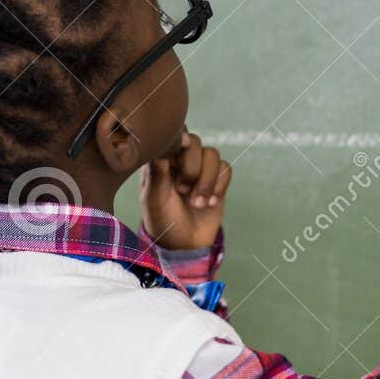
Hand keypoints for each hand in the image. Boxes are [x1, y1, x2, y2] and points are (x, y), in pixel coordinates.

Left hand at [140, 130, 231, 251]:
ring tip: (197, 203)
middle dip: (192, 168)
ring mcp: (200, 169)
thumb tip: (160, 150)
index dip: (181, 139)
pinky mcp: (217, 180)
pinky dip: (219, 186)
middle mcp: (181, 159)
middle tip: (182, 190)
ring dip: (207, 181)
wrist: (183, 244)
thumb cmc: (162, 220)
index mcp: (161, 159)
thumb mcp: (154, 200)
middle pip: (196, 142)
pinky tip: (209, 203)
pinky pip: (226, 169)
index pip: (174, 134)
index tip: (182, 148)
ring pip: (213, 155)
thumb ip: (156, 174)